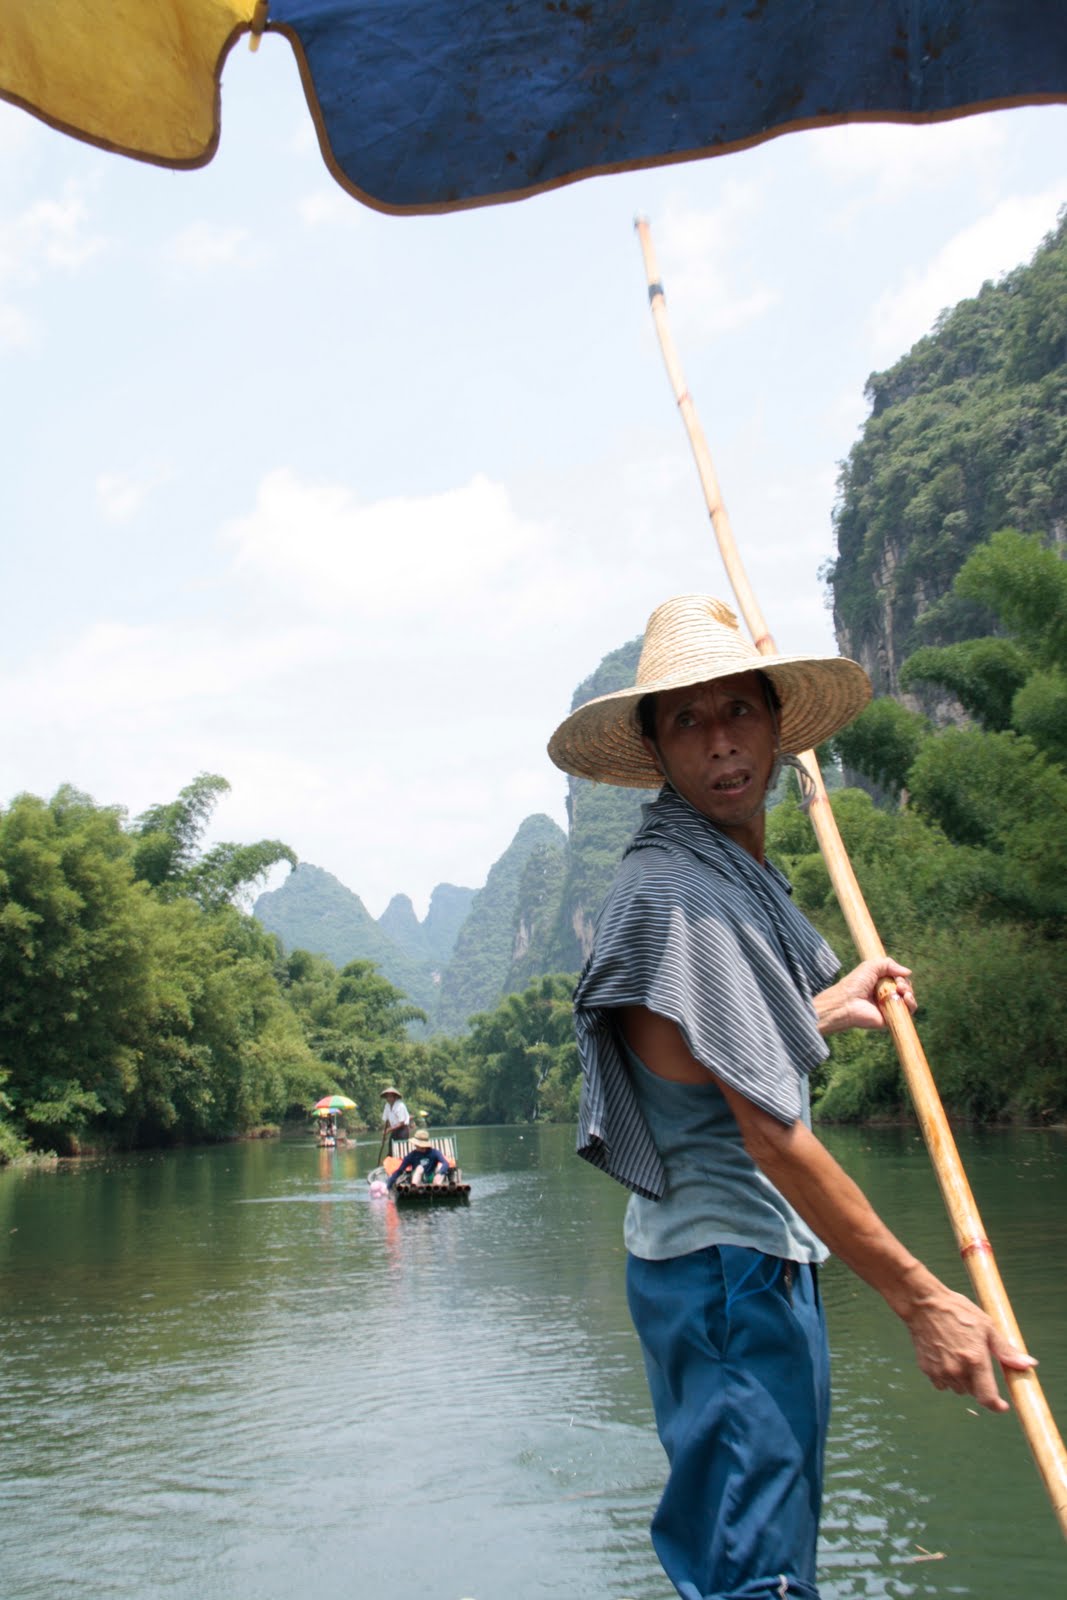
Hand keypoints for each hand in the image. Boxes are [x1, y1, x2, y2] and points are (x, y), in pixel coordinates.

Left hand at [816, 957, 915, 1034]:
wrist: (847, 1002)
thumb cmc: (855, 983)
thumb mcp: (871, 966)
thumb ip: (889, 964)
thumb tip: (908, 972)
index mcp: (881, 984)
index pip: (899, 980)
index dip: (901, 978)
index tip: (897, 978)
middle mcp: (885, 996)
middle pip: (906, 990)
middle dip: (906, 985)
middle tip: (898, 985)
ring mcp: (889, 1007)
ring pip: (909, 1001)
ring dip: (910, 994)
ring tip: (902, 991)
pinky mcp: (891, 1018)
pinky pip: (907, 1013)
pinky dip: (911, 1005)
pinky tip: (906, 998)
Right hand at [901, 1278, 1036, 1412]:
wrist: (923, 1303)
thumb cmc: (957, 1311)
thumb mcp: (986, 1326)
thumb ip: (1006, 1350)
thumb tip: (1028, 1365)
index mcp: (975, 1360)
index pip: (987, 1397)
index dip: (996, 1406)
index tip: (1002, 1406)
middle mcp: (958, 1370)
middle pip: (973, 1392)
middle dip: (978, 1383)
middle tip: (976, 1361)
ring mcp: (940, 1371)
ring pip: (957, 1388)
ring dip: (962, 1380)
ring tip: (959, 1355)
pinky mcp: (927, 1369)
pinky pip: (941, 1382)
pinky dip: (946, 1375)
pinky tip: (945, 1356)